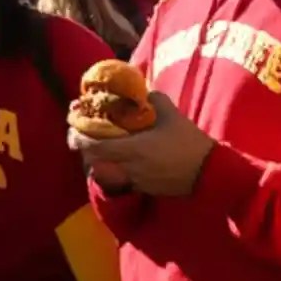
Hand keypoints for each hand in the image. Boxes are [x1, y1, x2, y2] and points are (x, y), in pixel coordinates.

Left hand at [67, 92, 213, 196]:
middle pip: (95, 162)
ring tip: (99, 147)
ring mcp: (135, 181)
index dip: (79, 138)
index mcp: (133, 149)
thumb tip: (144, 91)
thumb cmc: (189, 143)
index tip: (71, 129)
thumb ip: (154, 100)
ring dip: (98, 161)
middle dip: (85, 150)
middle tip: (82, 136)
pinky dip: (113, 170)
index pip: (95, 147)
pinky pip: (119, 179)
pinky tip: (119, 159)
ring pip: (105, 172)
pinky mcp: (143, 188)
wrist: (208, 172)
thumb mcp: (172, 116)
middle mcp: (129, 168)